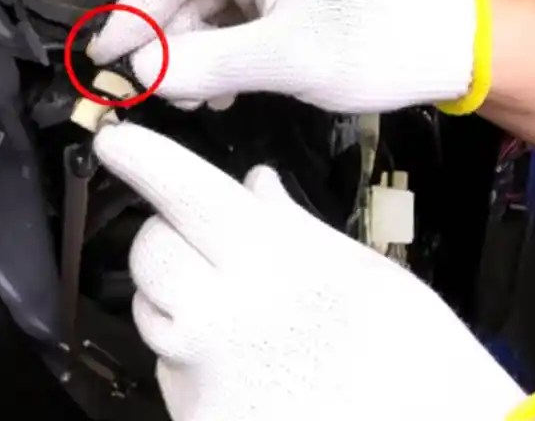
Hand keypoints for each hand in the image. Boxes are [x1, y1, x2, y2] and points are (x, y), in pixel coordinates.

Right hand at [88, 0, 476, 112]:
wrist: (456, 47)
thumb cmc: (386, 41)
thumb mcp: (292, 59)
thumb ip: (210, 64)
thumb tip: (144, 73)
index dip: (132, 12)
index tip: (104, 55)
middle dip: (165, 41)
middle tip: (149, 87)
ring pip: (209, 9)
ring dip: (193, 53)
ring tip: (195, 96)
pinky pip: (235, 20)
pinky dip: (219, 54)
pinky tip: (220, 87)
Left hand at [94, 122, 524, 420]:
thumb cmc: (417, 360)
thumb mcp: (367, 271)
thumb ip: (293, 224)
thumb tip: (254, 185)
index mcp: (271, 258)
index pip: (181, 190)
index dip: (142, 158)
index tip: (117, 141)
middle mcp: (223, 311)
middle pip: (149, 249)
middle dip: (168, 238)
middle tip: (207, 247)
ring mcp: (205, 370)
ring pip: (150, 309)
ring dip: (176, 300)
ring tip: (240, 317)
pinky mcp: (198, 415)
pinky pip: (168, 369)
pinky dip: (191, 360)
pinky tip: (244, 367)